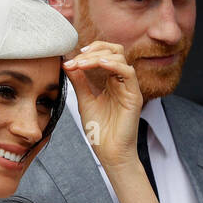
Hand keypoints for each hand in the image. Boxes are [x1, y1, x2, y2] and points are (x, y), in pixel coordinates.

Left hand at [63, 41, 143, 170]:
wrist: (109, 153)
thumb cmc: (99, 132)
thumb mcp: (84, 101)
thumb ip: (79, 82)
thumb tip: (68, 64)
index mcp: (111, 82)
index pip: (104, 55)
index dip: (89, 52)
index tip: (70, 60)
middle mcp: (121, 82)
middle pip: (115, 51)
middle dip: (95, 49)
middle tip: (77, 58)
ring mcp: (129, 88)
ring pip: (120, 58)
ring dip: (98, 57)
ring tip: (82, 63)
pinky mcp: (134, 96)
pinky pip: (128, 73)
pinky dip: (113, 65)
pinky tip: (99, 64)